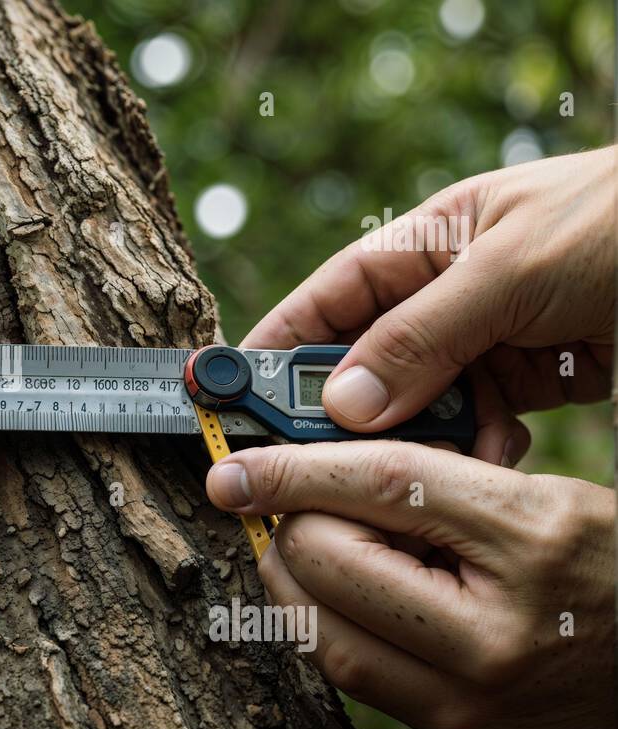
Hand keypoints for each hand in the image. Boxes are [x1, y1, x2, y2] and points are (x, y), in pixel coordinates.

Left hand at [206, 441, 615, 728]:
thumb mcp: (550, 496)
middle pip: (325, 558)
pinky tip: (346, 592)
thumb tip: (328, 457)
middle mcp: (492, 631)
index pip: (378, 486)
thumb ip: (444, 472)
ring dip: (295, 575)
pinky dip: (321, 620)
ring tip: (325, 545)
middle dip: (301, 519)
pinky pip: (343, 667)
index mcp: (532, 541)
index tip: (237, 467)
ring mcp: (463, 696)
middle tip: (317, 504)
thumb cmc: (612, 571)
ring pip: (314, 626)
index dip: (293, 466)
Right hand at [242, 147, 614, 465]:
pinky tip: (498, 454)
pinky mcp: (530, 382)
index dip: (269, 348)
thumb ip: (422, 337)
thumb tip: (343, 406)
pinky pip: (478, 427)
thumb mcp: (513, 270)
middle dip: (343, 413)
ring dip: (420, 439)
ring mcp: (487, 342)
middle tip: (314, 462)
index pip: (325, 302)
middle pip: (361, 364)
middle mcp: (446, 296)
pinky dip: (479, 449)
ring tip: (430, 460)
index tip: (221, 395)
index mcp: (426, 244)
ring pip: (417, 407)